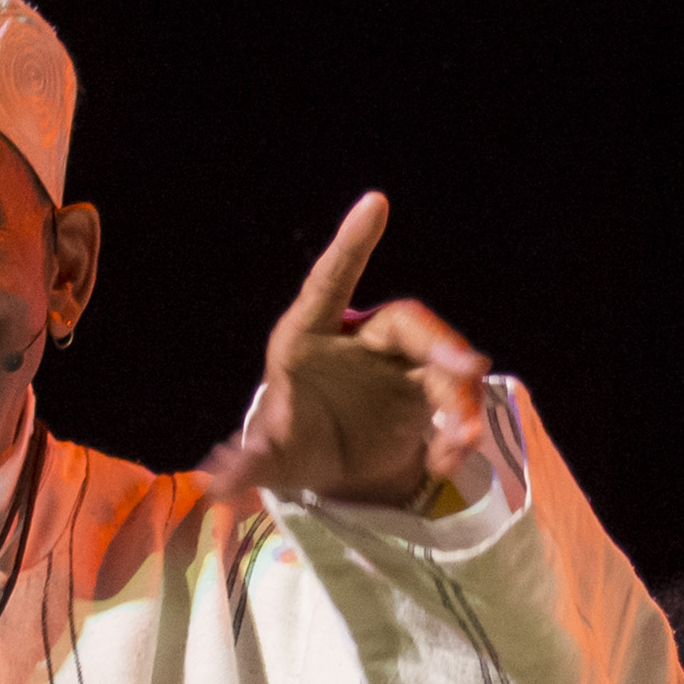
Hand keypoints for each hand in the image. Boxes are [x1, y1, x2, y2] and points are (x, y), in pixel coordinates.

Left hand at [194, 192, 489, 510]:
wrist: (332, 467)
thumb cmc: (292, 443)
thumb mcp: (270, 456)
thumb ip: (248, 463)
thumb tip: (213, 482)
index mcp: (310, 335)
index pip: (332, 280)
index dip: (353, 242)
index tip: (375, 202)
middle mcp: (361, 338)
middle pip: (408, 324)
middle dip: (442, 344)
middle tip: (469, 370)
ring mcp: (400, 362)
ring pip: (441, 364)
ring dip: (459, 399)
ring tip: (460, 442)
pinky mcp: (428, 390)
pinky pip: (454, 398)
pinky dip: (457, 428)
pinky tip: (446, 457)